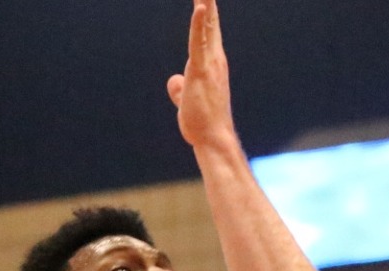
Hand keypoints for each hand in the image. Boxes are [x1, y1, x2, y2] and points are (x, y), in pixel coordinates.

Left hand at [167, 0, 239, 155]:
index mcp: (212, 63)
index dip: (205, 11)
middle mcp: (215, 59)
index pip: (208, 30)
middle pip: (210, 21)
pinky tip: (199, 8)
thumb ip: (180, 88)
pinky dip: (199, 24)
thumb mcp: (187, 100)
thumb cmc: (202, 123)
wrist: (212, 139)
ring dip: (205, 3)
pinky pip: (198, 42)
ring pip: (206, 25)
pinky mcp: (201, 71)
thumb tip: (173, 81)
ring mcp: (210, 64)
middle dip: (207, 0)